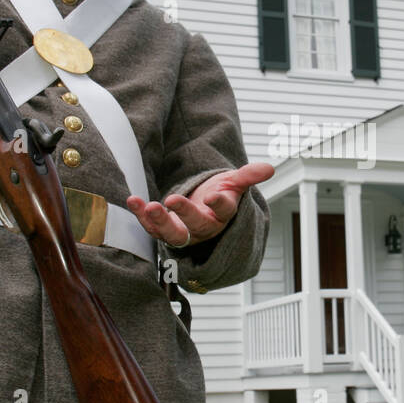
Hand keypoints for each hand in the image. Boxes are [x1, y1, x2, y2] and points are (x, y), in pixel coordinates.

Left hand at [126, 162, 273, 247]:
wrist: (201, 208)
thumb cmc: (219, 194)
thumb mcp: (233, 182)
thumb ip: (248, 175)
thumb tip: (270, 168)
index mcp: (222, 214)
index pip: (223, 211)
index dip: (219, 204)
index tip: (214, 196)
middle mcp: (203, 227)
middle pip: (195, 226)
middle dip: (184, 214)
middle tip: (172, 199)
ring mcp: (183, 231)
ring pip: (172, 234)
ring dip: (159, 221)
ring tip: (150, 206)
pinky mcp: (164, 230)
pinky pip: (152, 227)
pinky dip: (141, 216)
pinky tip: (133, 200)